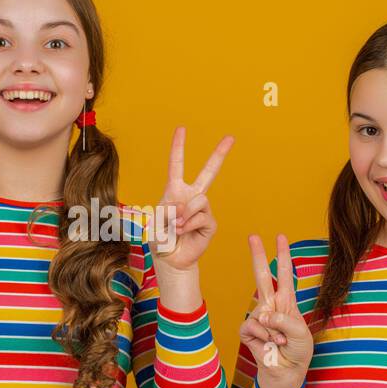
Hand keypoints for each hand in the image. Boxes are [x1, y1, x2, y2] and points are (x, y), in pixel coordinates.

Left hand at [153, 127, 232, 271]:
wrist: (170, 259)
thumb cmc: (160, 239)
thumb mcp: (155, 222)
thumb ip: (167, 211)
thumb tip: (185, 207)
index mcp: (175, 191)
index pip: (177, 165)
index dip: (178, 147)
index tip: (182, 128)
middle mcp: (191, 196)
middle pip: (208, 172)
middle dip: (219, 154)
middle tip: (231, 137)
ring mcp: (202, 209)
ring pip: (200, 199)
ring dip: (184, 213)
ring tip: (176, 226)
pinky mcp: (210, 223)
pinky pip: (202, 216)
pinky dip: (189, 224)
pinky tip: (184, 231)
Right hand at [241, 234, 313, 387]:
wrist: (286, 372)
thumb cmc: (297, 351)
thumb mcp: (300, 333)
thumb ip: (284, 321)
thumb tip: (264, 315)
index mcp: (287, 302)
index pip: (284, 274)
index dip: (283, 256)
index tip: (280, 237)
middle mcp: (271, 305)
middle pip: (262, 276)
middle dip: (257, 255)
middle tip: (253, 235)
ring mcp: (258, 317)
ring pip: (261, 312)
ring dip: (274, 331)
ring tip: (280, 342)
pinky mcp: (248, 330)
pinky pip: (253, 326)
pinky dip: (263, 336)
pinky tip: (269, 345)